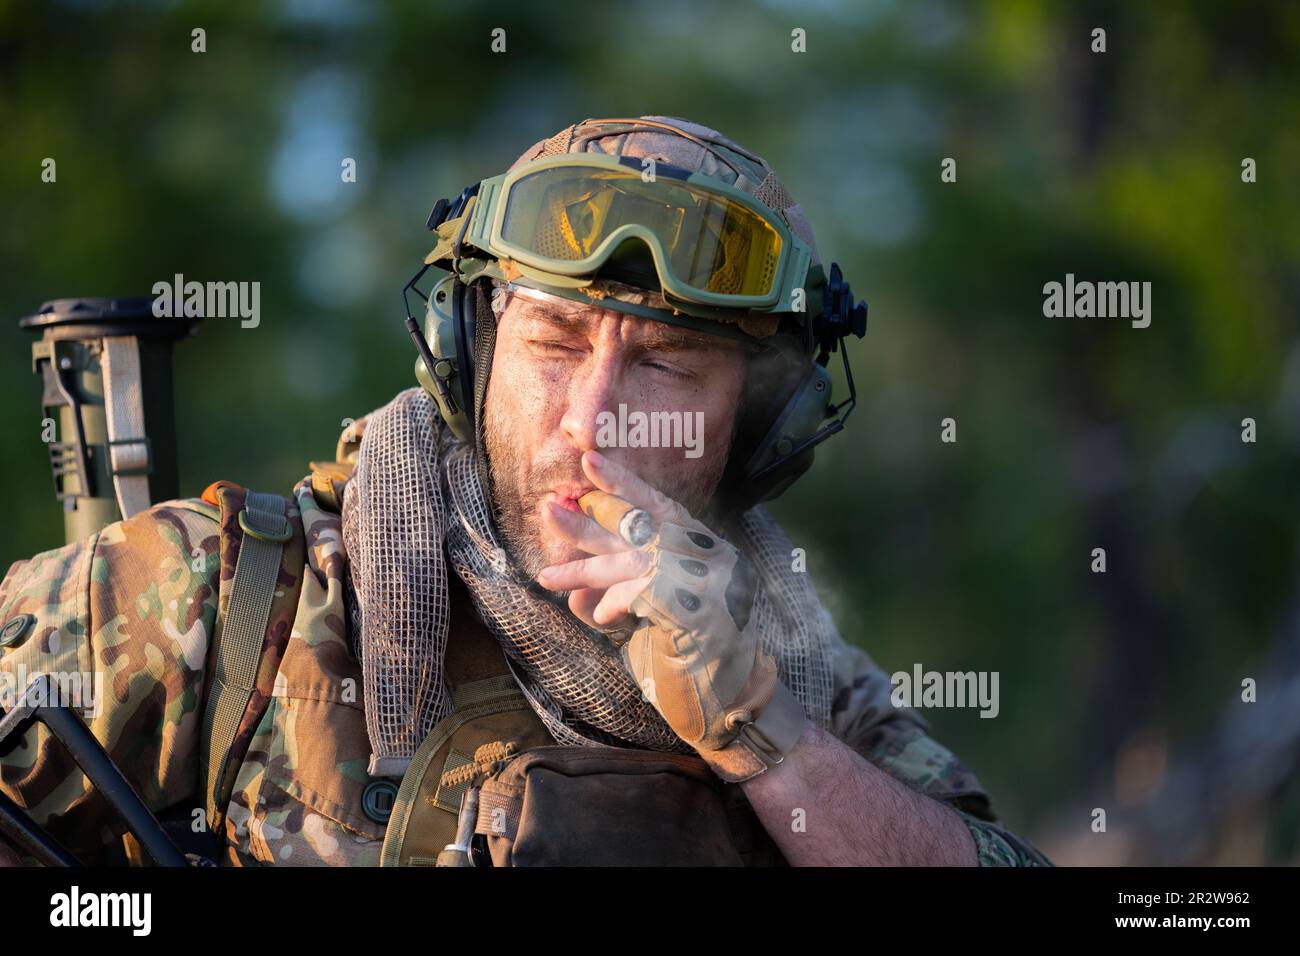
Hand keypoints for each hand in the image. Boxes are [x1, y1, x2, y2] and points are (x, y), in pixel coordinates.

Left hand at [536, 451, 806, 781]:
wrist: (730, 712)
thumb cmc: (690, 663)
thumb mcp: (650, 619)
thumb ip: (619, 595)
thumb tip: (573, 589)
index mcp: (706, 550)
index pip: (663, 506)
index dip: (626, 484)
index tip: (591, 463)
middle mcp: (713, 558)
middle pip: (643, 527)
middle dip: (591, 520)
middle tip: (551, 509)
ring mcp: (710, 582)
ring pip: (634, 561)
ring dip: (585, 568)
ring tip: (548, 572)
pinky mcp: (698, 610)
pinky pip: (639, 592)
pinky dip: (613, 605)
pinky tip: (603, 618)